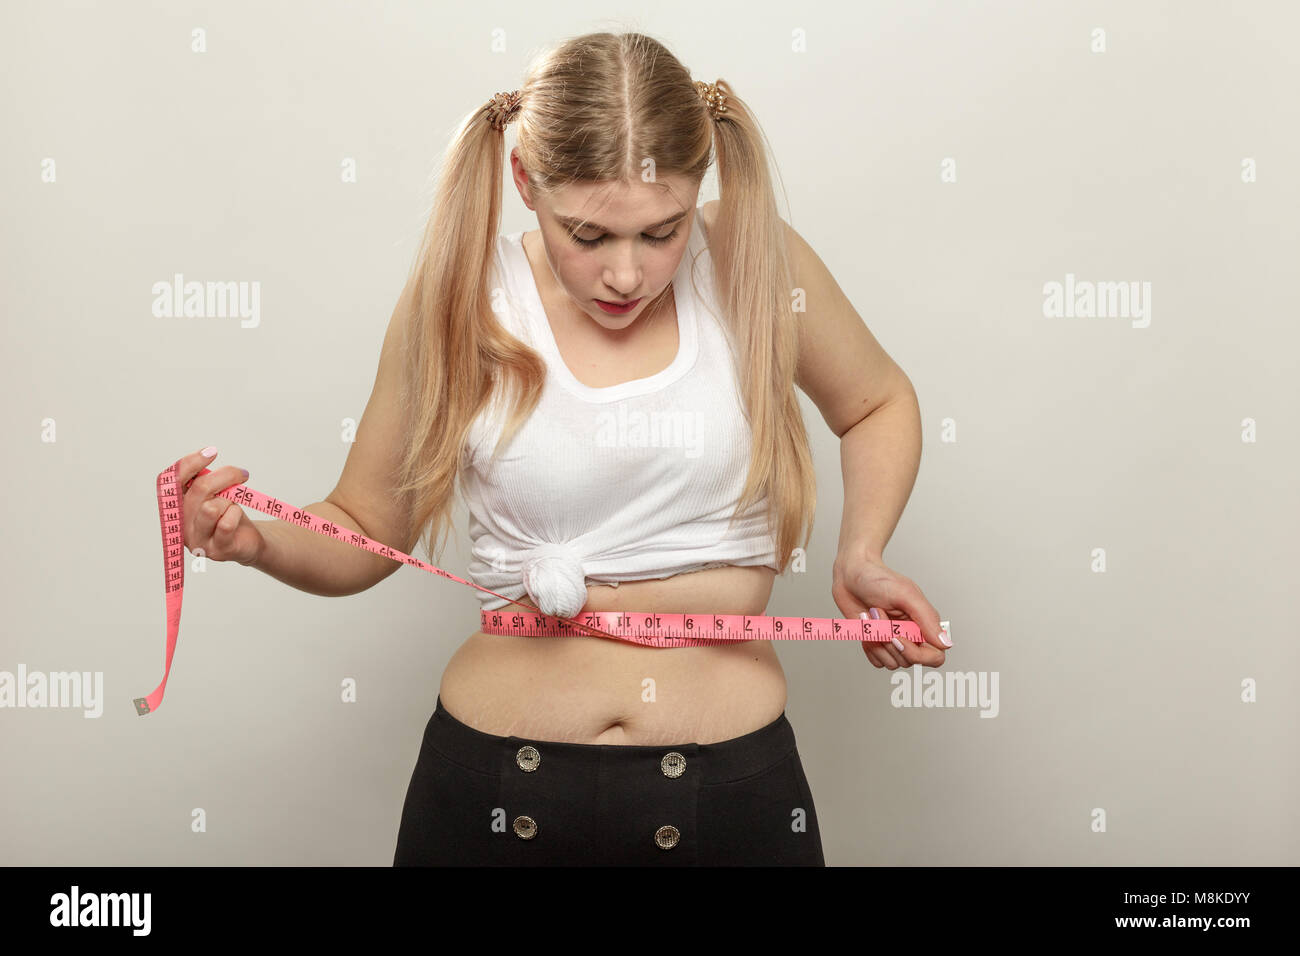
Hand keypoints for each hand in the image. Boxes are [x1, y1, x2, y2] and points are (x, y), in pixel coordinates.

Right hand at [178, 446, 263, 566]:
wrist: (249, 541)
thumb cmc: (230, 514)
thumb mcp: (216, 493)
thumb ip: (206, 481)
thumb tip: (207, 459)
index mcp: (177, 508)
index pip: (172, 482)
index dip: (189, 463)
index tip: (212, 452)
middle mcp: (182, 525)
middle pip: (200, 489)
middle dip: (225, 476)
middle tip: (242, 474)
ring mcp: (197, 540)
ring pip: (211, 507)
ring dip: (229, 500)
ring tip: (234, 505)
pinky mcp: (216, 550)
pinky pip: (226, 523)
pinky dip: (236, 514)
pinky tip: (237, 516)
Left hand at [831, 553, 947, 668]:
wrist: (850, 575)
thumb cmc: (878, 579)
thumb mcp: (906, 594)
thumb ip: (927, 618)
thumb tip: (945, 642)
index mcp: (924, 624)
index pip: (935, 656)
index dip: (917, 654)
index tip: (897, 636)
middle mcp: (911, 635)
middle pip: (909, 661)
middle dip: (889, 640)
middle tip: (879, 613)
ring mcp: (893, 641)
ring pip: (891, 663)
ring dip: (877, 641)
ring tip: (871, 616)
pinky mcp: (877, 644)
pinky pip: (877, 661)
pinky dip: (869, 646)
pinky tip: (866, 627)